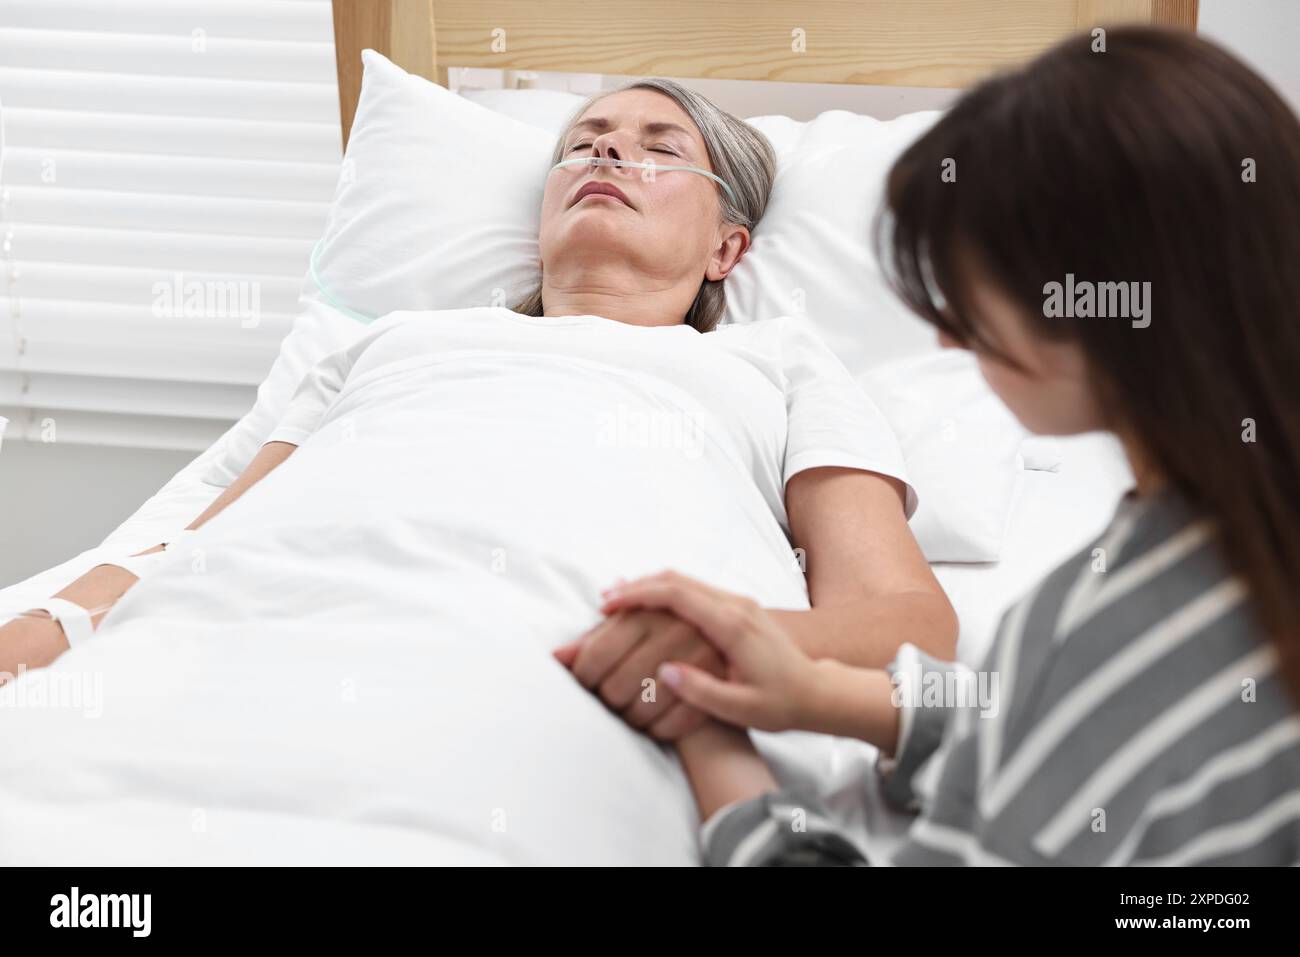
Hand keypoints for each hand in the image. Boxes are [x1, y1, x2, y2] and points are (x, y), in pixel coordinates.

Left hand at [554, 606, 723, 739]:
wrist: (724, 645)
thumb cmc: (659, 637)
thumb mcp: (627, 629)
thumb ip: (591, 642)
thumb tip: (554, 657)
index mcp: (648, 612)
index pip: (597, 654)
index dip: (582, 677)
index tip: (583, 685)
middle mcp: (675, 630)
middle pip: (615, 687)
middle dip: (606, 701)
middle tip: (608, 700)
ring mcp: (700, 659)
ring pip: (640, 710)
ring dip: (629, 719)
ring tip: (628, 711)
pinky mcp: (718, 687)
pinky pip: (671, 725)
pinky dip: (655, 731)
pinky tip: (650, 723)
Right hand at [595, 570, 820, 732]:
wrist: (817, 693)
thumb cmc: (781, 705)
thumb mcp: (742, 708)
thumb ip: (702, 692)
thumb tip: (665, 672)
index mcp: (734, 626)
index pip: (678, 596)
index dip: (639, 596)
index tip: (609, 605)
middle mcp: (737, 606)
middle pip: (678, 580)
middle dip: (637, 587)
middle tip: (604, 602)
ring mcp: (739, 604)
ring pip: (686, 581)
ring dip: (650, 588)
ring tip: (618, 603)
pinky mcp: (739, 609)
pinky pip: (696, 591)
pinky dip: (667, 594)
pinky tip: (649, 607)